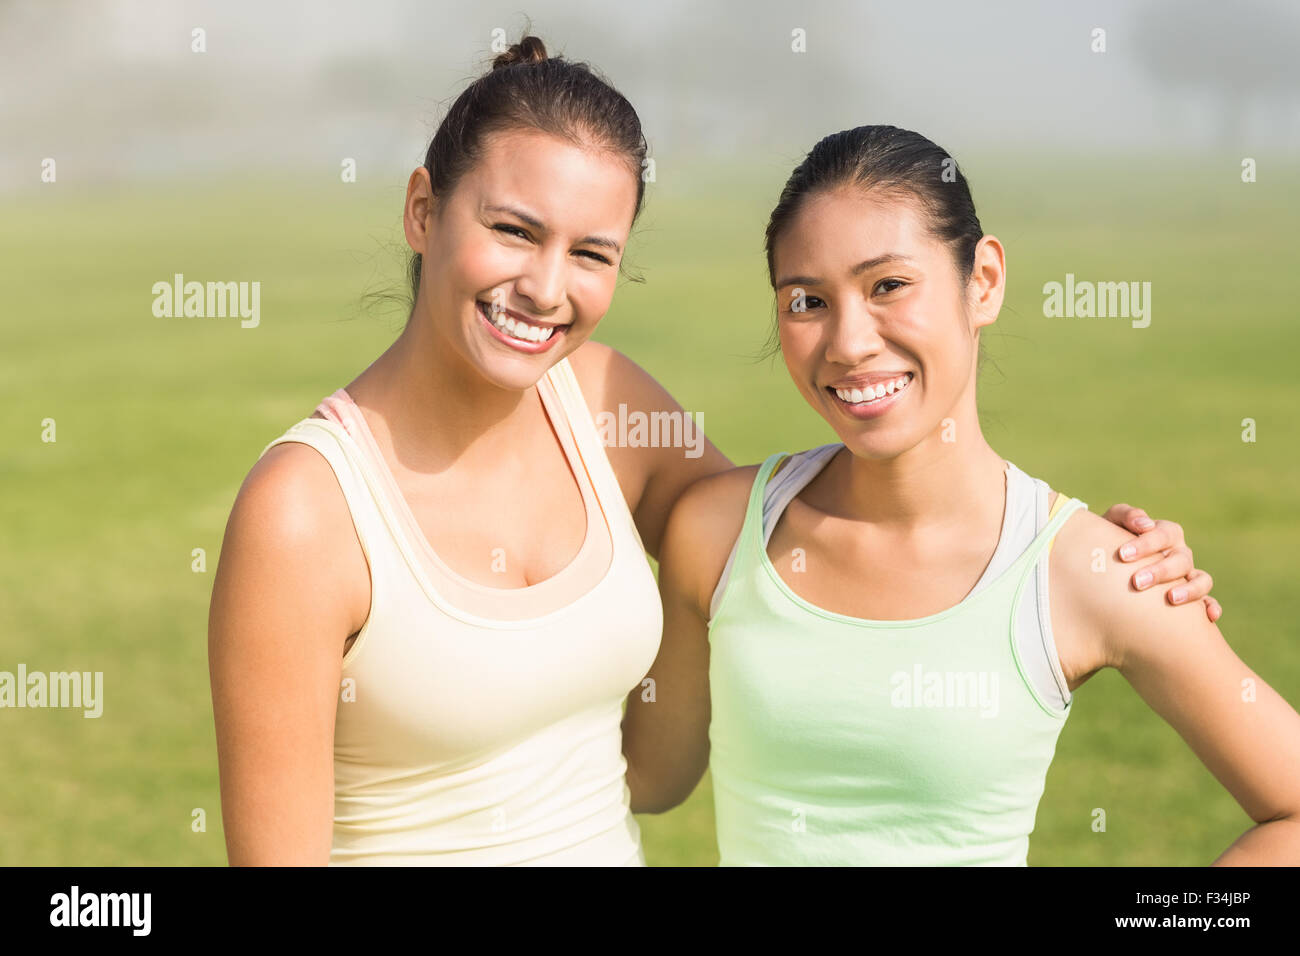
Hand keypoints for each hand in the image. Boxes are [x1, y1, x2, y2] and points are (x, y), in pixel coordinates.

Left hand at [1101, 504, 1221, 622]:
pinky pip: (1208, 601)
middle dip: (1160, 571)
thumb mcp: (1112, 522)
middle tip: (1137, 582)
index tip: (1123, 554)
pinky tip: (1209, 616)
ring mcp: (1188, 575)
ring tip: (1171, 599)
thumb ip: (1126, 515)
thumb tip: (1145, 523)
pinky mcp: (1191, 595)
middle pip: (1182, 559)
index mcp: (1165, 533)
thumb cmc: (1109, 540)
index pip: (1164, 534)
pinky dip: (1211, 606)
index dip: (1146, 543)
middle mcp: (1180, 553)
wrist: (1106, 562)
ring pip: (1201, 579)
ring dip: (1190, 589)